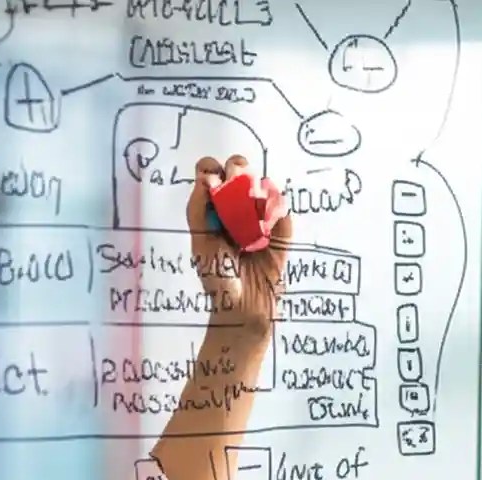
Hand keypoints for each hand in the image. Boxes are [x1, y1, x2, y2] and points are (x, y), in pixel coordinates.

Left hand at [185, 154, 292, 336]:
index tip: (213, 177)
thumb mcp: (201, 243)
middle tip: (236, 182)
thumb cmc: (217, 278)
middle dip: (238, 169)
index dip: (212, 168)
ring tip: (248, 220)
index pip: (212, 173)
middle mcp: (236, 208)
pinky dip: (276, 215)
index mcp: (212, 209)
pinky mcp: (283, 232)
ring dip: (256, 195)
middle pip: (240, 169)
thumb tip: (206, 177)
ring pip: (263, 185)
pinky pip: (282, 211)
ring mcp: (261, 218)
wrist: (243, 309)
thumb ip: (199, 210)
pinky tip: (265, 233)